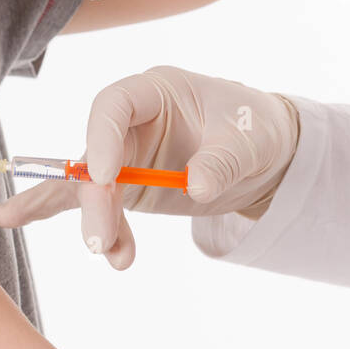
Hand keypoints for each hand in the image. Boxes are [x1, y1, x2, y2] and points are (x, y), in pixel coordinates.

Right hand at [0, 64, 300, 269]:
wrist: (263, 156)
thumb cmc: (255, 128)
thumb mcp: (250, 140)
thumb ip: (223, 160)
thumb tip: (198, 187)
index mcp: (155, 91)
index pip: (113, 104)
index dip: (101, 138)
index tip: (103, 178)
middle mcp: (129, 122)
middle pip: (95, 155)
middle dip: (93, 199)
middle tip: (99, 240)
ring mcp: (122, 156)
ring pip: (87, 187)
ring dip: (93, 221)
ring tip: (106, 254)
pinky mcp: (124, 188)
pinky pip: (100, 209)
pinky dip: (104, 233)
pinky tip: (113, 257)